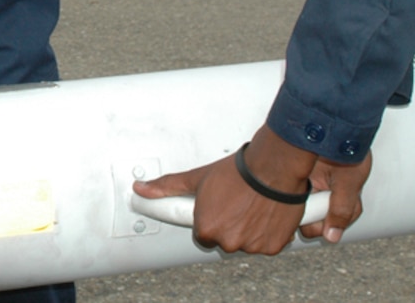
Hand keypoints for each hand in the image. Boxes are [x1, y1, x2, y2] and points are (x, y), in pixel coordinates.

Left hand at [132, 125, 366, 253]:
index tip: (217, 208)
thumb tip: (141, 189)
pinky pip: (265, 244)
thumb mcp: (199, 177)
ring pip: (245, 242)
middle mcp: (228, 241)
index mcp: (207, 228)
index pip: (202, 235)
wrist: (273, 168)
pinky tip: (265, 213)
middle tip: (236, 202)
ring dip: (248, 229)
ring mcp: (251, 246)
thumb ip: (168, 186)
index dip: (209, 219)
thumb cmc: (238, 172)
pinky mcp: (272, 247)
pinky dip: (266, 232)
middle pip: (224, 239)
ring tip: (251, 204)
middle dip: (229, 224)